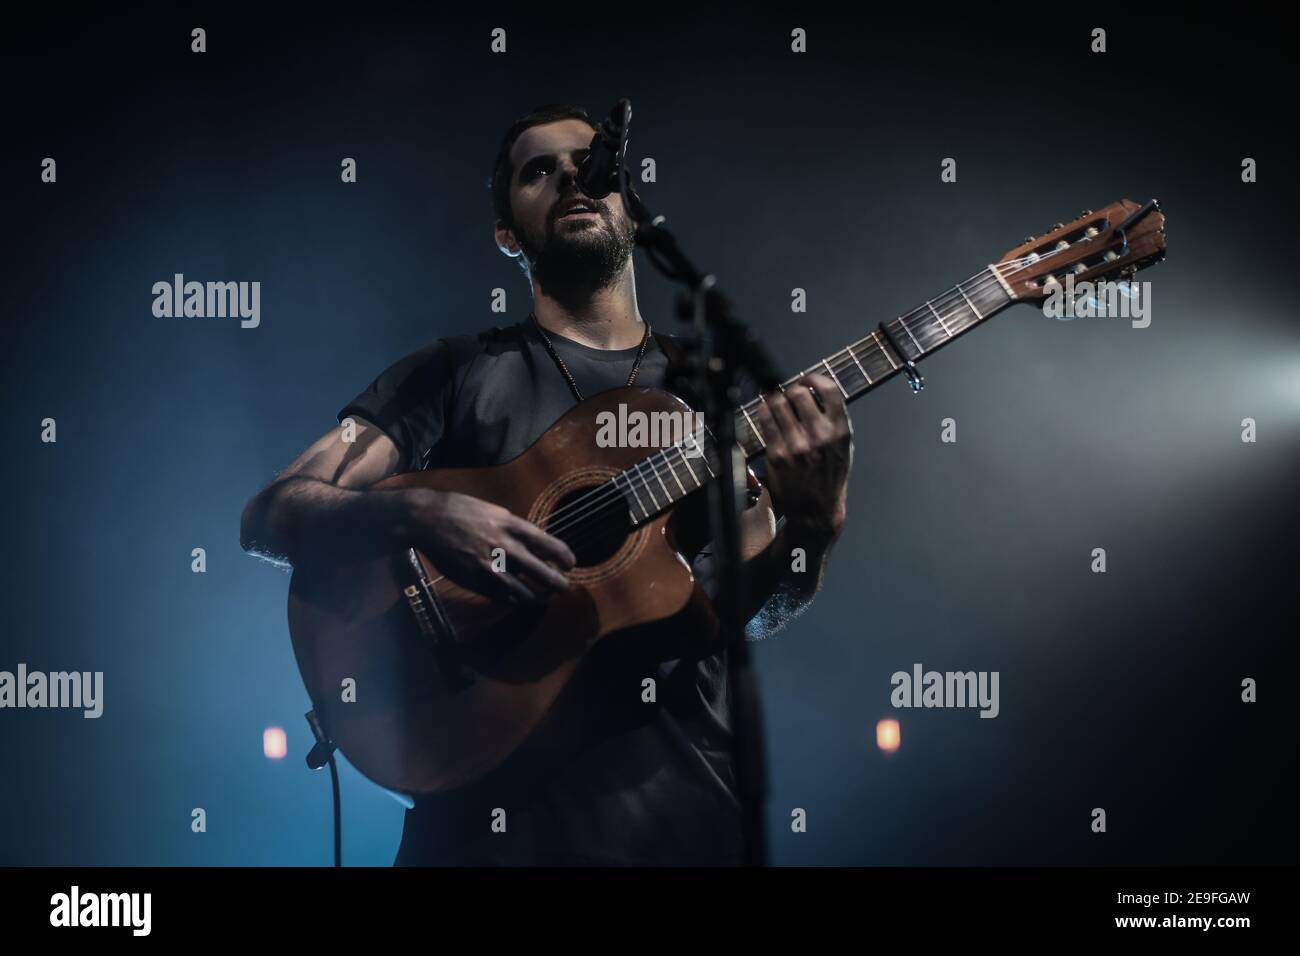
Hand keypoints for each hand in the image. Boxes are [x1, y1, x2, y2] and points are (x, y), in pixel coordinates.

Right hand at [401, 489, 575, 603]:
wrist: (428, 520)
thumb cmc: (463, 511)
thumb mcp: (495, 512)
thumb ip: (516, 529)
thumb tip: (537, 546)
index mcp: (512, 525)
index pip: (550, 545)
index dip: (565, 558)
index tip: (570, 564)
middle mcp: (504, 547)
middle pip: (543, 574)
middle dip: (559, 585)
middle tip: (565, 587)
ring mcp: (489, 567)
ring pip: (524, 593)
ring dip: (538, 598)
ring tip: (544, 597)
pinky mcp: (475, 581)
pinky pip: (502, 597)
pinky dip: (514, 600)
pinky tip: (519, 597)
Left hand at [753, 373, 852, 542]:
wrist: (817, 511)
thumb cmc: (830, 476)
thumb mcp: (844, 447)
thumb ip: (833, 419)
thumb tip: (814, 390)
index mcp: (840, 431)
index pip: (829, 389)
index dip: (813, 378)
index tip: (806, 380)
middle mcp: (820, 435)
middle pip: (799, 392)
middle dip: (791, 389)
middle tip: (788, 395)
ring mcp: (797, 445)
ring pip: (778, 402)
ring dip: (775, 398)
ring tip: (776, 403)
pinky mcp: (777, 454)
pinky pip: (765, 420)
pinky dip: (764, 411)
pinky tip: (766, 412)